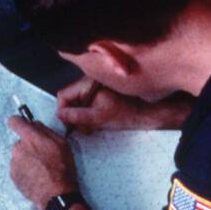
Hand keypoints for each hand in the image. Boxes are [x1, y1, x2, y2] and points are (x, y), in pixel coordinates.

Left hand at [7, 115, 77, 208]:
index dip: (18, 123)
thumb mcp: (62, 144)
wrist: (55, 195)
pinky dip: (24, 171)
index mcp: (30, 138)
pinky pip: (17, 168)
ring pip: (19, 156)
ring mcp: (14, 163)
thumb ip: (46, 131)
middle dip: (28, 146)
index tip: (22, 126)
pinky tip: (36, 177)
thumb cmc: (61, 169)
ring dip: (27, 160)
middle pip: (20, 142)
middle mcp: (18, 149)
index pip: (14, 122)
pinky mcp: (13, 176)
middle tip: (41, 156)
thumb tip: (35, 124)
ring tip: (40, 169)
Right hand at [56, 81, 192, 134]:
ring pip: (82, 101)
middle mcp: (92, 80)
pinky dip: (92, 111)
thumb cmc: (127, 112)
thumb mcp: (98, 117)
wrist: (150, 112)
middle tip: (83, 129)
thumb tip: (60, 116)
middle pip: (72, 98)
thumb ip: (76, 116)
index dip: (63, 111)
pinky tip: (99, 120)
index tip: (69, 124)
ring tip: (92, 127)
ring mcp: (99, 85)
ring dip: (83, 115)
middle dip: (74, 115)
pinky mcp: (105, 91)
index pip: (64, 95)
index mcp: (88, 82)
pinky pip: (91, 101)